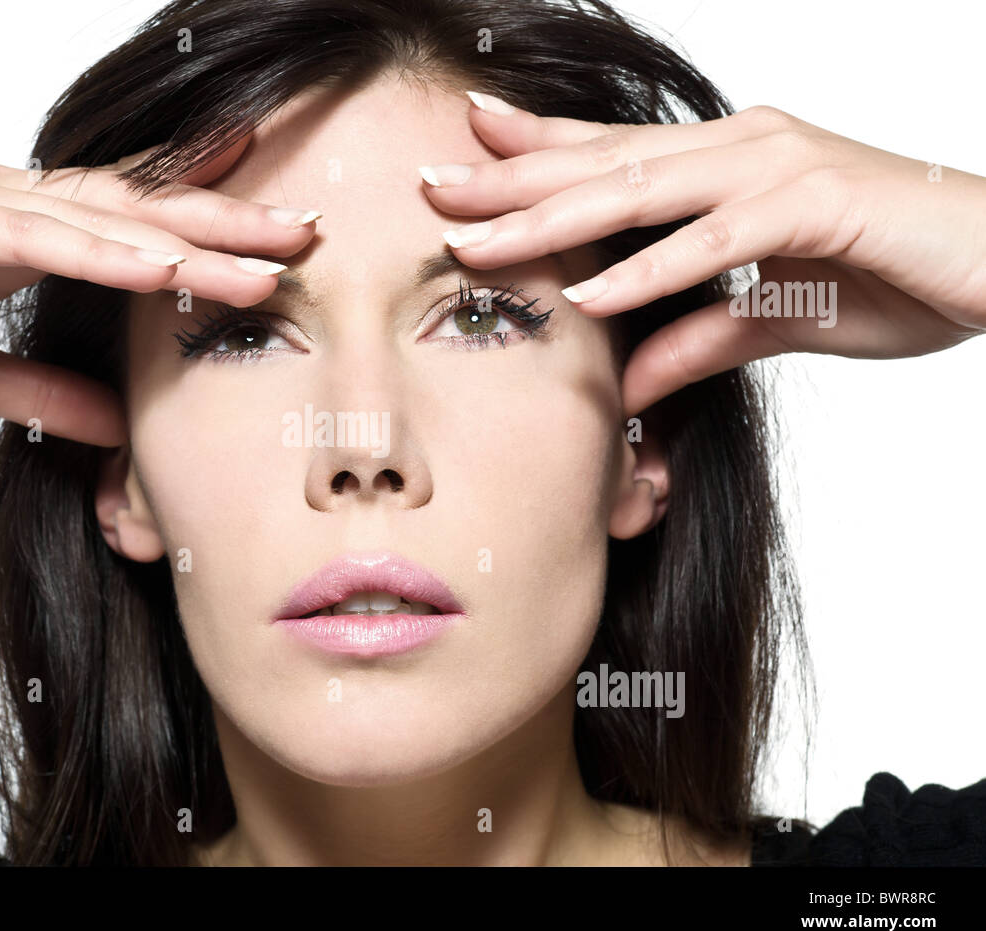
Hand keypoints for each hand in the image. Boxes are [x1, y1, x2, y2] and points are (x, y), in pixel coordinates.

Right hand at [0, 135, 319, 443]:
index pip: (135, 232)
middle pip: (141, 213)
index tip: (279, 254)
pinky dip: (101, 250)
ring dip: (187, 238)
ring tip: (264, 257)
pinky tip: (159, 265)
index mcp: (24, 238)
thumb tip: (116, 420)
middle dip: (227, 226)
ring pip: (105, 218)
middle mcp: (11, 208)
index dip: (209, 239)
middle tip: (308, 234)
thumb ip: (42, 393)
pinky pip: (35, 236)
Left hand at [421, 94, 985, 415]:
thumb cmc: (897, 273)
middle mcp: (741, 149)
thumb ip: (697, 338)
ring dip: (552, 218)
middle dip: (510, 178)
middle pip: (603, 165)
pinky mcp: (816, 205)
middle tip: (431, 185)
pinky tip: (587, 296)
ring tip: (474, 241)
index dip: (533, 155)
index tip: (462, 157)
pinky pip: (714, 242)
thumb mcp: (774, 317)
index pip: (610, 157)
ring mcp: (776, 168)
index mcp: (728, 164)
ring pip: (640, 191)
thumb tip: (625, 383)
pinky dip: (648, 271)